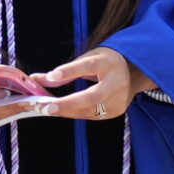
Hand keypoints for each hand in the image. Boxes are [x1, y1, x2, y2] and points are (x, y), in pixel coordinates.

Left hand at [30, 48, 153, 121]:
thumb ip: (65, 70)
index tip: (52, 76)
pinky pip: (91, 115)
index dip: (69, 71)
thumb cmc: (106, 62)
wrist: (134, 72)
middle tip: (46, 107)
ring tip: (46, 109)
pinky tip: (61, 111)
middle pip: (92, 96)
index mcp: (108, 63)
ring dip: (66, 110)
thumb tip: (38, 79)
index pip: (88, 66)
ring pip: (89, 110)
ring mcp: (118, 100)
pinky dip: (75, 112)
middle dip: (68, 103)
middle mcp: (116, 83)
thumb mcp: (88, 58)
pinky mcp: (116, 111)